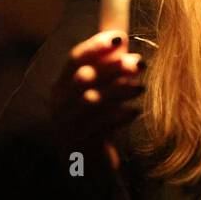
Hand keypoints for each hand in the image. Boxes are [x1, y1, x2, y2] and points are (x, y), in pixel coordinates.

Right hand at [49, 29, 144, 169]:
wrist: (89, 166)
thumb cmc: (97, 121)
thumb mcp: (101, 90)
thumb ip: (108, 64)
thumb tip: (122, 33)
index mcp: (61, 85)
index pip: (75, 58)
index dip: (97, 45)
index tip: (122, 38)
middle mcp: (59, 103)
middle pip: (83, 77)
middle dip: (112, 67)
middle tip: (139, 63)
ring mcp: (66, 125)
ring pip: (91, 101)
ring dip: (118, 91)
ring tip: (141, 88)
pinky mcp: (79, 145)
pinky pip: (100, 126)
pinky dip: (119, 116)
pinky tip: (135, 112)